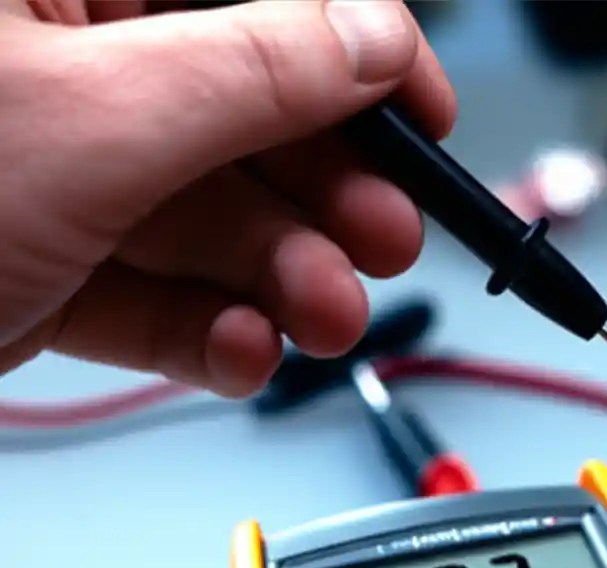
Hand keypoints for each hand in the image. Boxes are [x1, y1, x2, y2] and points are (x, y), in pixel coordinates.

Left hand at [0, 0, 454, 395]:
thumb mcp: (91, 119)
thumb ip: (252, 73)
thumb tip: (373, 40)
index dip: (353, 51)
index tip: (424, 114)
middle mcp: (60, 73)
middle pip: (242, 120)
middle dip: (327, 198)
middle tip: (386, 238)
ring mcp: (48, 175)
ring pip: (207, 220)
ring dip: (284, 280)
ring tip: (324, 316)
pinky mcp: (39, 270)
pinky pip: (155, 295)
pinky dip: (209, 331)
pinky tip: (239, 347)